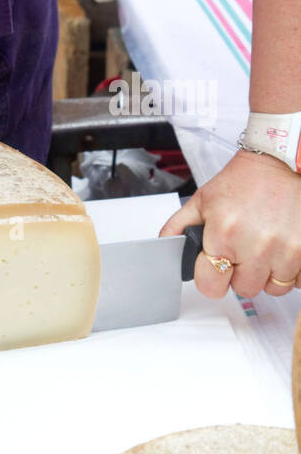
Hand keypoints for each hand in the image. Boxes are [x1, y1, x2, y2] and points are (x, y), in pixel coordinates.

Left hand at [160, 149, 300, 298]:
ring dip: (267, 272)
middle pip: (243, 290)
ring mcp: (285, 252)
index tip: (216, 267)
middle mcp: (255, 245)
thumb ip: (179, 226)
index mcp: (224, 232)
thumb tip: (165, 248)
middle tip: (244, 247)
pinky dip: (291, 270)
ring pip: (272, 288)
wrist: (282, 163)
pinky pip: (296, 282)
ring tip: (264, 245)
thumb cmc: (245, 180)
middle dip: (242, 272)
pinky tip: (283, 247)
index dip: (211, 277)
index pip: (210, 285)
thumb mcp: (203, 199)